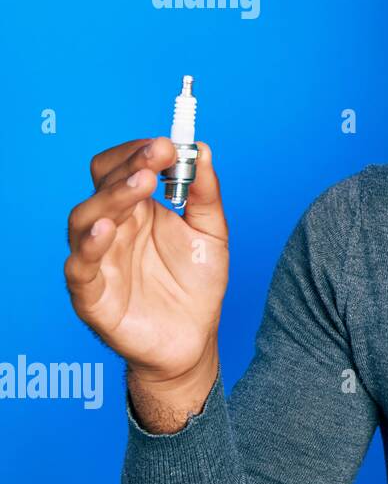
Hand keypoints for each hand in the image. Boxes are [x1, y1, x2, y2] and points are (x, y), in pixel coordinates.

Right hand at [63, 136, 228, 386]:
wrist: (195, 339)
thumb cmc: (196, 284)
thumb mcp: (211, 232)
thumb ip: (206, 194)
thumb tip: (203, 150)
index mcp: (136, 210)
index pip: (121, 168)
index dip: (140, 152)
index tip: (170, 144)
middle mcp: (112, 229)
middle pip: (103, 186)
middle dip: (130, 166)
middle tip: (159, 155)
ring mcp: (99, 260)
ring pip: (85, 220)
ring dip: (112, 197)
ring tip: (141, 182)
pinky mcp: (93, 295)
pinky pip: (80, 268)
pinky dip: (89, 247)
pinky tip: (107, 230)